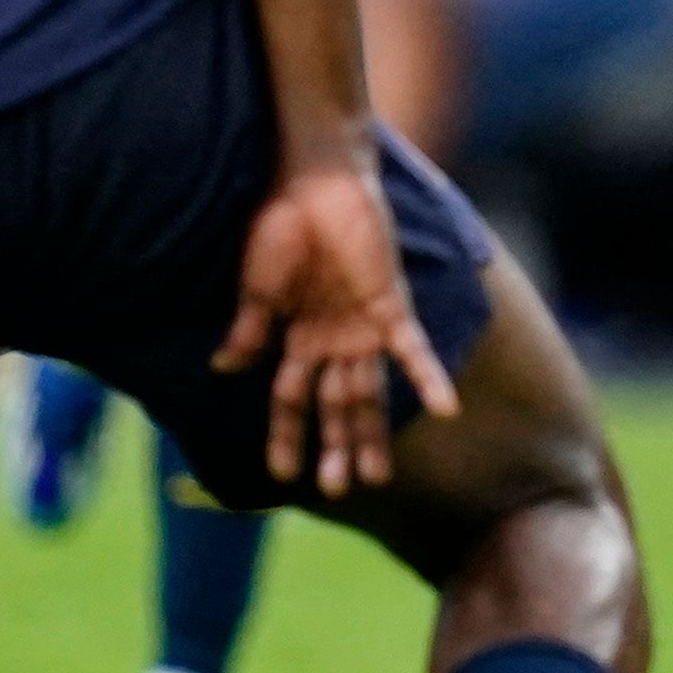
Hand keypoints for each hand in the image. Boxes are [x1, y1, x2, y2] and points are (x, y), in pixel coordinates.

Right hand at [217, 149, 454, 497]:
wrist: (313, 182)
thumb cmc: (281, 226)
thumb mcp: (258, 287)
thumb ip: (249, 329)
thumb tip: (225, 368)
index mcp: (300, 338)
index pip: (292, 400)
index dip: (288, 436)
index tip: (283, 475)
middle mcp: (335, 341)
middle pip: (336, 407)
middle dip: (336, 448)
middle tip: (337, 490)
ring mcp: (365, 328)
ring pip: (369, 394)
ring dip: (372, 433)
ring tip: (377, 476)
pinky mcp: (392, 308)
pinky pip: (414, 352)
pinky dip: (430, 379)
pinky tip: (447, 410)